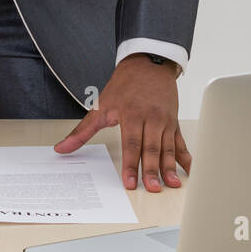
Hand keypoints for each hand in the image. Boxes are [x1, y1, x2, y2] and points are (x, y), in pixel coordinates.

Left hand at [53, 54, 190, 191]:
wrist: (147, 63)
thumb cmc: (124, 85)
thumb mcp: (101, 106)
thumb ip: (82, 131)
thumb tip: (62, 148)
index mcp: (131, 114)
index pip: (130, 144)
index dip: (131, 165)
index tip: (130, 182)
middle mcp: (150, 117)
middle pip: (151, 148)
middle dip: (152, 170)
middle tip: (153, 188)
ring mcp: (165, 120)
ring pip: (168, 147)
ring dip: (170, 167)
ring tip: (172, 184)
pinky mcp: (174, 122)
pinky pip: (181, 142)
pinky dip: (186, 158)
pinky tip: (189, 172)